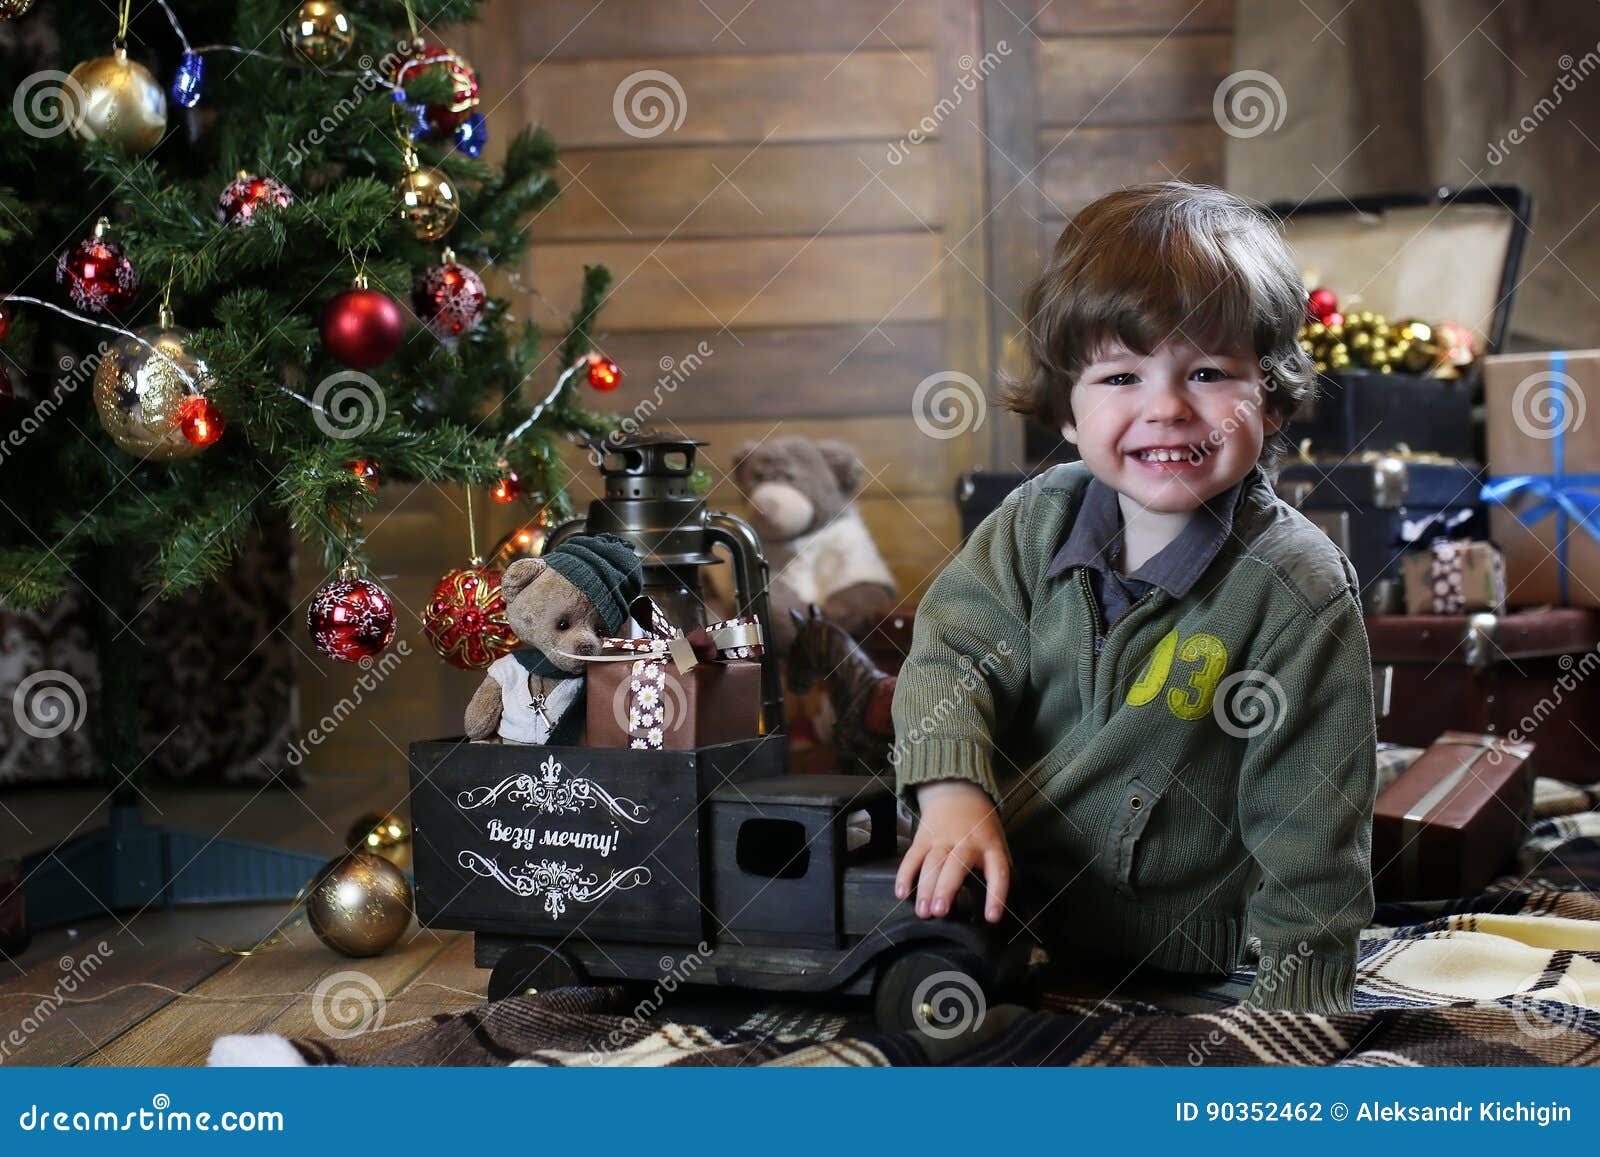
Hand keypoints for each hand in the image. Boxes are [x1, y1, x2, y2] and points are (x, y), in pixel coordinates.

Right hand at [894, 780, 1010, 922]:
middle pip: (956, 866)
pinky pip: (913, 856)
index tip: (991, 917)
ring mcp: (943, 839)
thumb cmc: (980, 827)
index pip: (997, 872)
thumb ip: (994, 870)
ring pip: (932, 863)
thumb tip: (989, 907)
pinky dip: (905, 874)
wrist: (958, 792)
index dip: (996, 895)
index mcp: (990, 846)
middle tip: (940, 911)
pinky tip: (902, 892)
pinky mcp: (924, 837)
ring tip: (923, 910)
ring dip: (925, 888)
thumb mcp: (997, 843)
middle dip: (946, 889)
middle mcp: (967, 842)